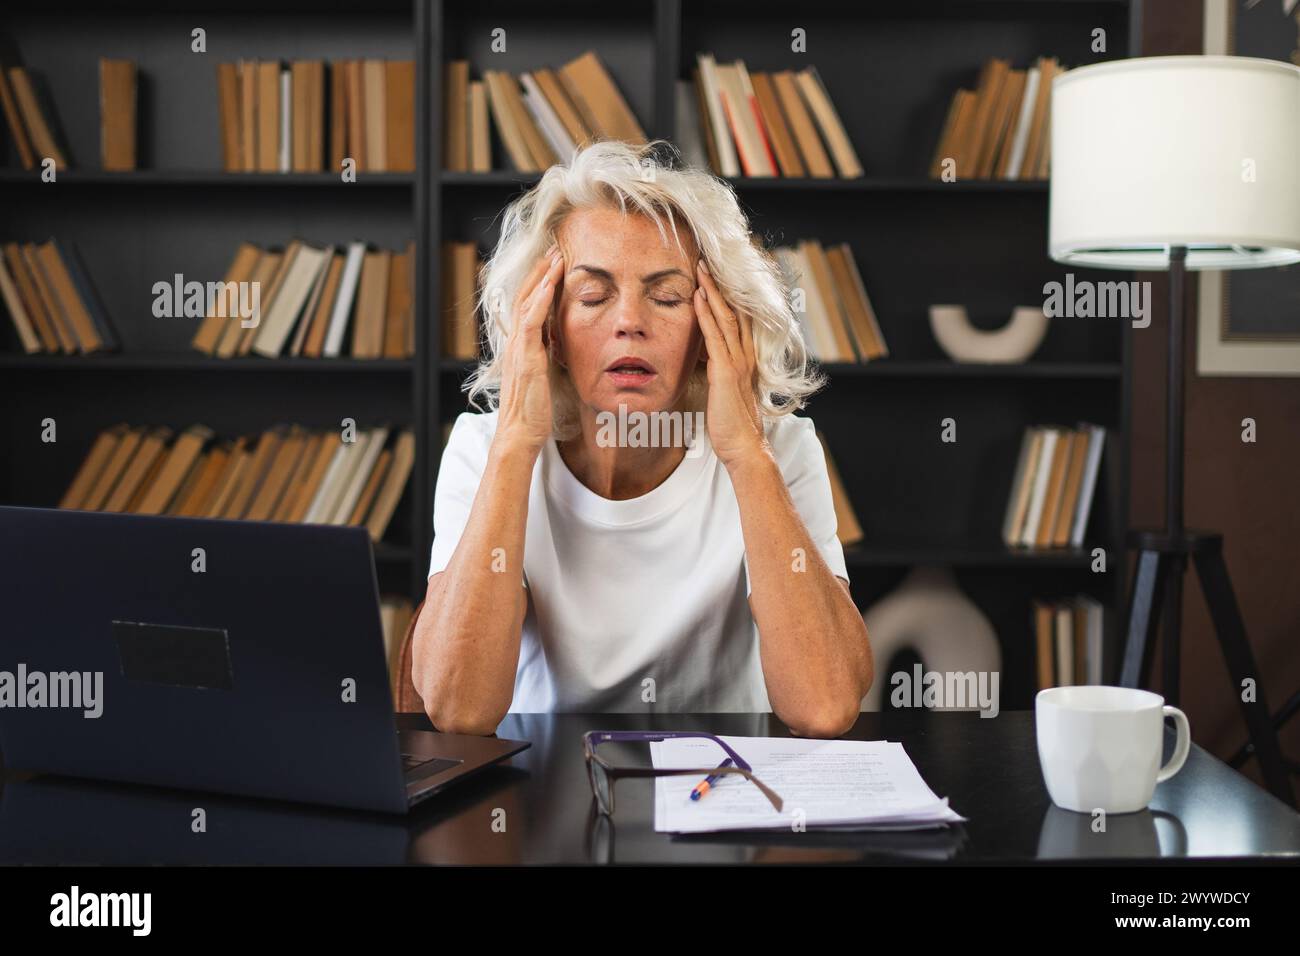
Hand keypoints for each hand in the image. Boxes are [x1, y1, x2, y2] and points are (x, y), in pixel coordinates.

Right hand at [495, 244, 564, 456]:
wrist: (519, 434)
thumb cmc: (534, 412)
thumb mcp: (544, 378)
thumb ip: (548, 358)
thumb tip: (559, 346)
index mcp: (522, 347)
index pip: (528, 307)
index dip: (540, 284)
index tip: (555, 265)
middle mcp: (516, 343)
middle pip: (525, 296)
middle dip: (540, 272)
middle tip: (555, 249)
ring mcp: (519, 348)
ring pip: (527, 302)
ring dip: (542, 277)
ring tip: (555, 256)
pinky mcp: (526, 356)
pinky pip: (531, 320)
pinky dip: (540, 299)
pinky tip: (551, 283)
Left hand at [694, 259, 768, 469]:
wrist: (745, 448)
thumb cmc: (732, 426)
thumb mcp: (725, 394)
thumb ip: (719, 374)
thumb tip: (707, 364)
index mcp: (744, 360)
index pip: (738, 321)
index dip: (727, 298)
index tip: (715, 278)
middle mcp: (745, 356)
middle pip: (734, 312)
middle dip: (720, 286)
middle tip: (707, 262)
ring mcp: (737, 362)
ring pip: (726, 317)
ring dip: (712, 291)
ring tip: (701, 269)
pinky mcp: (727, 371)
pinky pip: (715, 335)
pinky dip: (705, 313)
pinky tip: (697, 296)